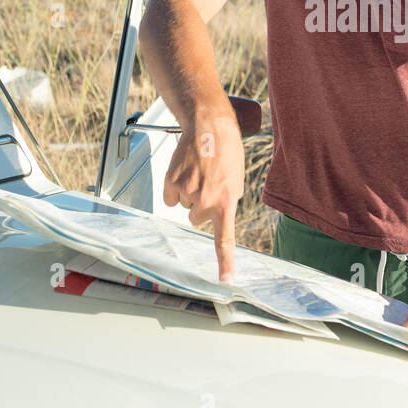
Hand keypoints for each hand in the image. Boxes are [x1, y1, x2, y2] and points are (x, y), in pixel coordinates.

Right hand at [162, 109, 244, 282]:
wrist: (208, 125)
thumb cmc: (226, 150)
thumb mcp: (237, 179)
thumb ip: (227, 201)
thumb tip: (216, 214)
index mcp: (226, 202)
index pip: (224, 240)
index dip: (225, 263)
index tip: (226, 282)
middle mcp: (205, 201)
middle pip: (197, 219)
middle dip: (201, 204)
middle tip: (208, 181)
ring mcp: (187, 193)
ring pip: (184, 206)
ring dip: (190, 192)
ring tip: (199, 171)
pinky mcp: (171, 183)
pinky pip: (170, 198)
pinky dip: (175, 187)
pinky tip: (185, 171)